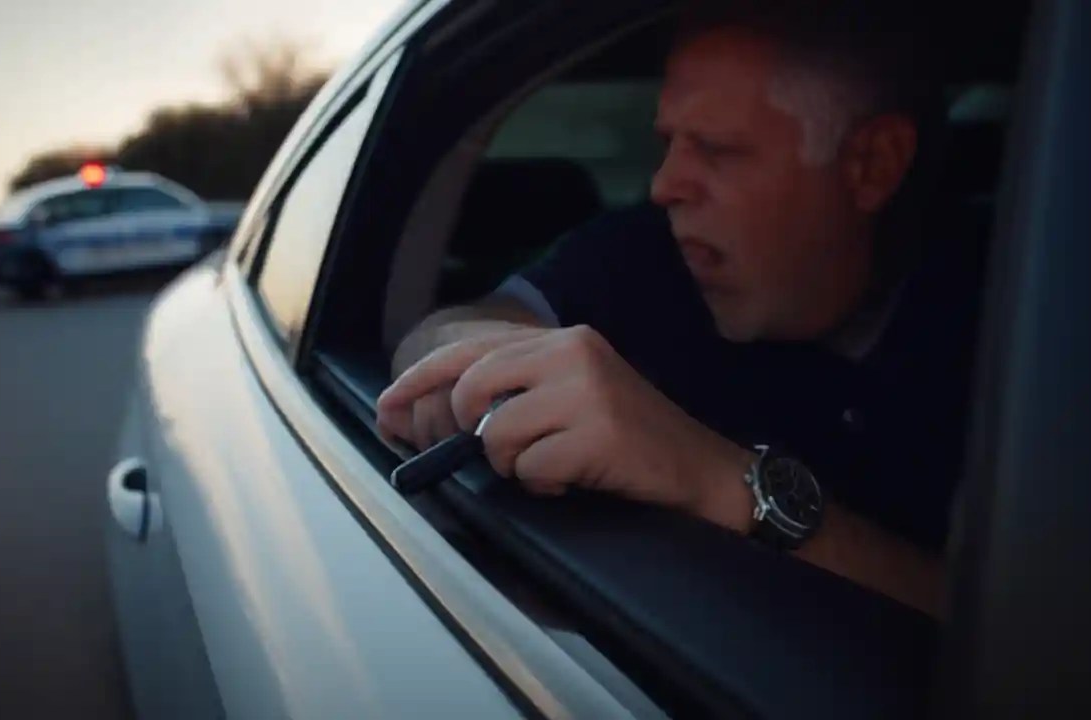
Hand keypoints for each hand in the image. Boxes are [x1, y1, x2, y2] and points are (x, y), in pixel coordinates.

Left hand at [384, 325, 755, 528]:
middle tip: (489, 453)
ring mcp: (586, 390)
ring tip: (549, 467)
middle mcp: (572, 352)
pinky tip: (573, 479)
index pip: (470, 349)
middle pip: (470, 387)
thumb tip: (429, 414)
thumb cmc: (628, 441)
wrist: (703, 471)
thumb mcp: (574, 395)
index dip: (419, 378)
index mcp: (562, 339)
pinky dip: (543, 484)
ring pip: (495, 434)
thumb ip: (515, 391)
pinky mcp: (597, 431)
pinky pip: (530, 466)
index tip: (387, 405)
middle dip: (464, 430)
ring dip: (512, 465)